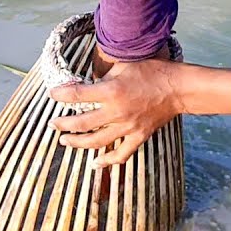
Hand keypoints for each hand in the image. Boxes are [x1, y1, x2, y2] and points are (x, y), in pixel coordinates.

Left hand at [49, 58, 184, 167]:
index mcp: (112, 91)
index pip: (78, 95)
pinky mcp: (138, 136)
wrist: (178, 88)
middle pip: (82, 123)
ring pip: (96, 142)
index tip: (52, 95)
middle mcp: (117, 112)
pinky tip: (96, 163)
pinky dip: (107, 161)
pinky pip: (121, 154)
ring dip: (77, 143)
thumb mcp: (124, 66)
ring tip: (64, 141)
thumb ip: (104, 77)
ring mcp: (128, 127)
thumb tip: (88, 86)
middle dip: (63, 124)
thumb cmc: (152, 72)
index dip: (61, 95)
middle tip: (54, 123)